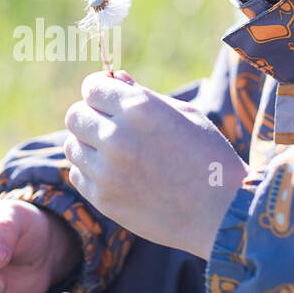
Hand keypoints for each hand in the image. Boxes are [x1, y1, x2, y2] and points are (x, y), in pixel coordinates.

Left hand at [63, 70, 249, 258]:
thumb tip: (114, 79)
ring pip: (72, 145)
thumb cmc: (210, 158)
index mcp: (139, 109)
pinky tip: (114, 173)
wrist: (221, 214)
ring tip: (113, 151)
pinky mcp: (103, 199)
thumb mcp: (185, 115)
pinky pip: (77, 175)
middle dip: (90, 115)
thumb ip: (143, 96)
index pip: (92, 87)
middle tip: (109, 125)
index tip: (108, 99)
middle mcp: (117, 137)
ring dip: (87, 144)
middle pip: (75, 115)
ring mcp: (107, 171)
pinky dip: (90, 171)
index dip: (100, 91)